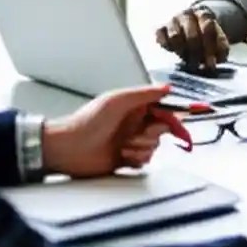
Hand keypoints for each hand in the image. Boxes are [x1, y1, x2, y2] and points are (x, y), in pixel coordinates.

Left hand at [42, 85, 192, 177]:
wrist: (68, 149)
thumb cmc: (87, 122)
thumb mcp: (117, 101)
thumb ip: (144, 94)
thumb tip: (167, 88)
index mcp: (134, 107)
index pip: (162, 109)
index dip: (172, 116)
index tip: (177, 123)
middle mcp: (134, 123)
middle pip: (162, 129)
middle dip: (153, 133)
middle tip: (140, 134)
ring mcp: (130, 140)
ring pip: (154, 145)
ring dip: (143, 147)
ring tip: (126, 146)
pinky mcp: (126, 158)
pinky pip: (145, 159)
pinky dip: (137, 158)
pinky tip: (123, 155)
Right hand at [155, 8, 228, 72]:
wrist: (192, 28)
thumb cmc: (206, 38)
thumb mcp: (218, 41)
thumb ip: (221, 49)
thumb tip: (216, 61)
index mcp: (204, 14)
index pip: (208, 28)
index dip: (209, 48)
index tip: (211, 64)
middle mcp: (187, 14)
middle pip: (192, 35)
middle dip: (196, 54)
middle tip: (198, 65)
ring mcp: (173, 20)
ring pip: (175, 36)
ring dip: (182, 51)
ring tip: (187, 59)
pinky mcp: (160, 29)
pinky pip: (160, 37)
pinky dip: (167, 46)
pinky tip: (174, 52)